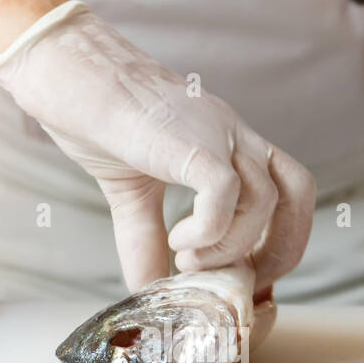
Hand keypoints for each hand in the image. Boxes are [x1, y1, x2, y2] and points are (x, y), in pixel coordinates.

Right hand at [0, 1, 314, 291]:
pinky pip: (226, 194)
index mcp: (231, 144)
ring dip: (229, 248)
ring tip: (185, 259)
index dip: (278, 239)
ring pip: (263, 202)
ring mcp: (219, 133)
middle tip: (235, 283)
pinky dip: (209, 231)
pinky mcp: (193, 140)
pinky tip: (176, 240)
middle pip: (298, 193)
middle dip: (277, 250)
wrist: (65, 71)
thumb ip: (146, 241)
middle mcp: (236, 135)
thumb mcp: (131, 195)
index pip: (288, 190)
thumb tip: (147, 291)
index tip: (240, 275)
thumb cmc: (97, 120)